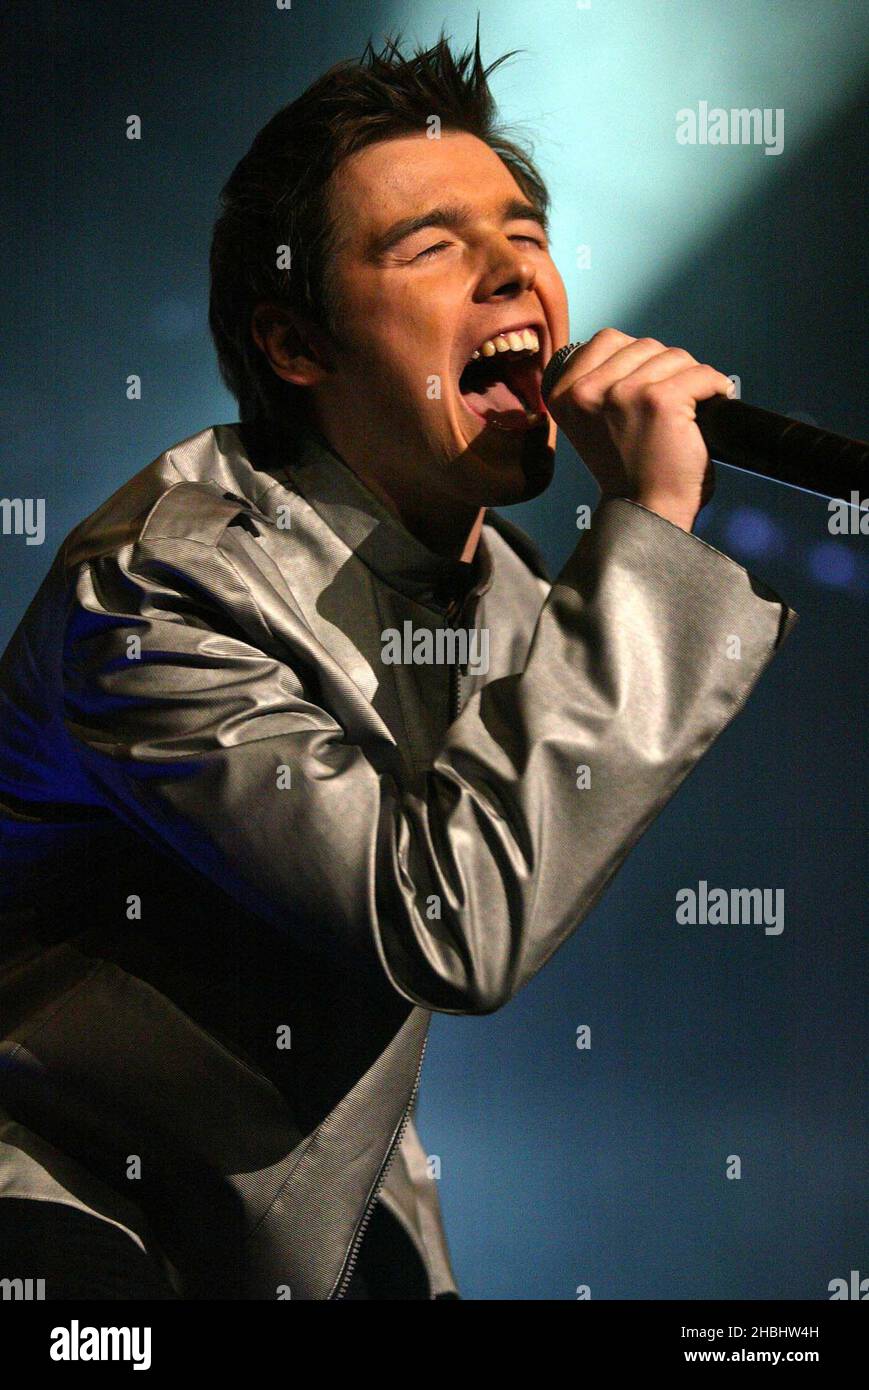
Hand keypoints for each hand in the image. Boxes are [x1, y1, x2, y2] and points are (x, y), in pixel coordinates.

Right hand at [546, 328, 734, 530]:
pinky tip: (711, 405)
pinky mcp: (659, 401)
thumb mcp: (592, 422)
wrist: (645, 514)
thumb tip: (637, 349)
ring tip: (687, 410)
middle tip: (670, 406)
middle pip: (644, 344)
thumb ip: (600, 385)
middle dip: (665, 369)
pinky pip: (700, 374)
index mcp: (563, 394)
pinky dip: (714, 387)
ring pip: (674, 356)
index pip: (607, 339)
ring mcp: (623, 394)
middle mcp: (587, 391)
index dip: (636, 358)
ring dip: (689, 379)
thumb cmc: (627, 472)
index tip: (647, 387)